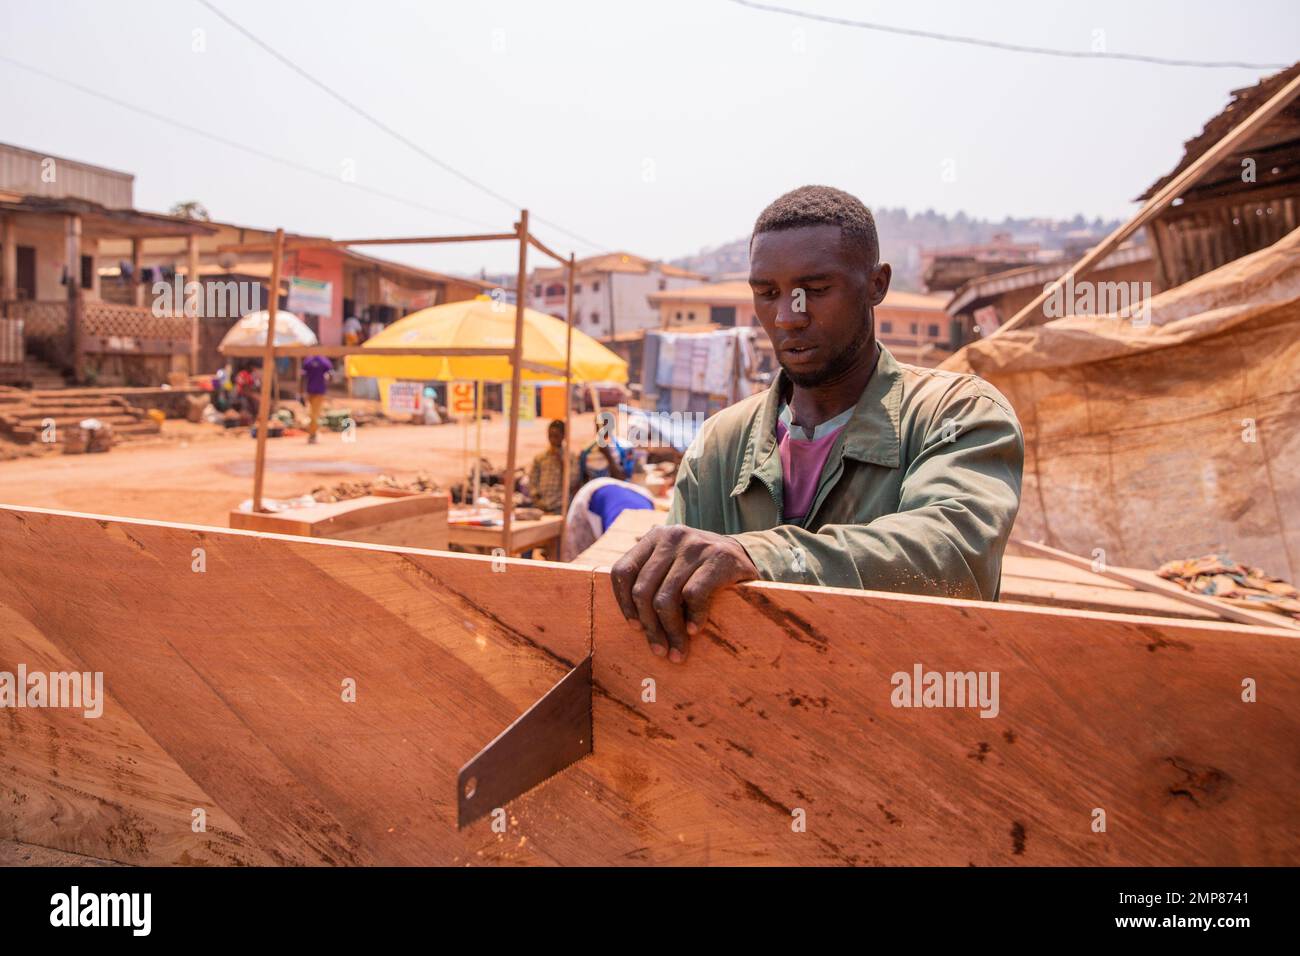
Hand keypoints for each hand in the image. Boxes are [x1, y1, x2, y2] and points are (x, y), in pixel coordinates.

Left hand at [610, 525, 758, 662]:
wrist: (745, 555)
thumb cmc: (701, 569)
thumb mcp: (673, 563)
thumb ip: (652, 576)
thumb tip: (632, 620)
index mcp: (655, 536)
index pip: (623, 571)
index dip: (624, 604)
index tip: (635, 627)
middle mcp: (672, 536)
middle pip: (643, 591)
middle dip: (650, 627)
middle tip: (659, 650)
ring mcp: (696, 546)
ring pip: (666, 598)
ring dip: (671, 632)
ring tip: (678, 651)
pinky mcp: (719, 558)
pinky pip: (693, 596)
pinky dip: (693, 618)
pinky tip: (694, 630)